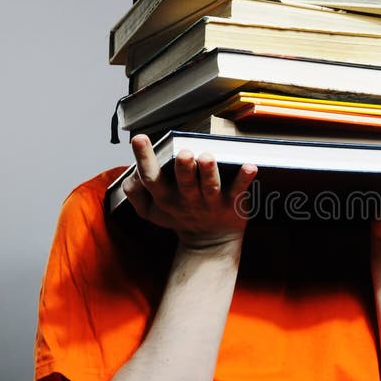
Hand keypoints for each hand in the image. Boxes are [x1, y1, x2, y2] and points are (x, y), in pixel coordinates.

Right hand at [121, 134, 257, 248]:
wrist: (210, 242)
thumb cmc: (179, 216)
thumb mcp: (152, 211)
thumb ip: (135, 193)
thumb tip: (130, 173)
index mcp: (166, 198)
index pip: (151, 178)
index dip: (144, 159)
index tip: (140, 137)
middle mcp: (188, 200)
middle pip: (184, 184)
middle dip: (183, 168)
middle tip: (184, 153)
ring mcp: (211, 202)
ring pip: (210, 187)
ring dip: (209, 172)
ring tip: (208, 157)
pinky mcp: (232, 204)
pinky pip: (239, 191)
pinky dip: (244, 179)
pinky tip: (250, 167)